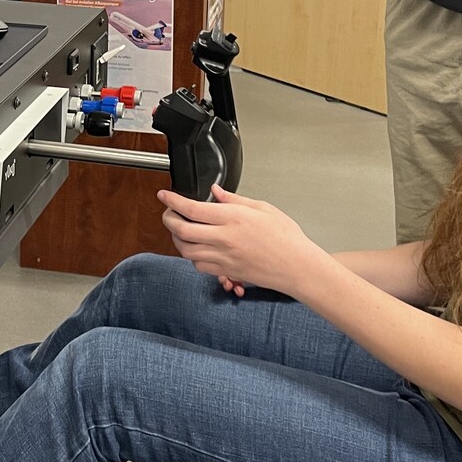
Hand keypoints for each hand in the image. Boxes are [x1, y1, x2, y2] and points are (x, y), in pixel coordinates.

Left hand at [158, 184, 320, 298]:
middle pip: (182, 230)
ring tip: (179, 229)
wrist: (297, 266)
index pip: (192, 209)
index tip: (164, 195)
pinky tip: (195, 247)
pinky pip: (198, 265)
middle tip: (168, 212)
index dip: (172, 201)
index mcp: (233, 218)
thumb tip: (215, 191)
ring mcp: (223, 257)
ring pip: (186, 250)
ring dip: (176, 238)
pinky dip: (190, 255)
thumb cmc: (286, 238)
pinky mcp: (226, 271)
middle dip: (168, 219)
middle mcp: (224, 238)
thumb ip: (234, 199)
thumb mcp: (262, 208)